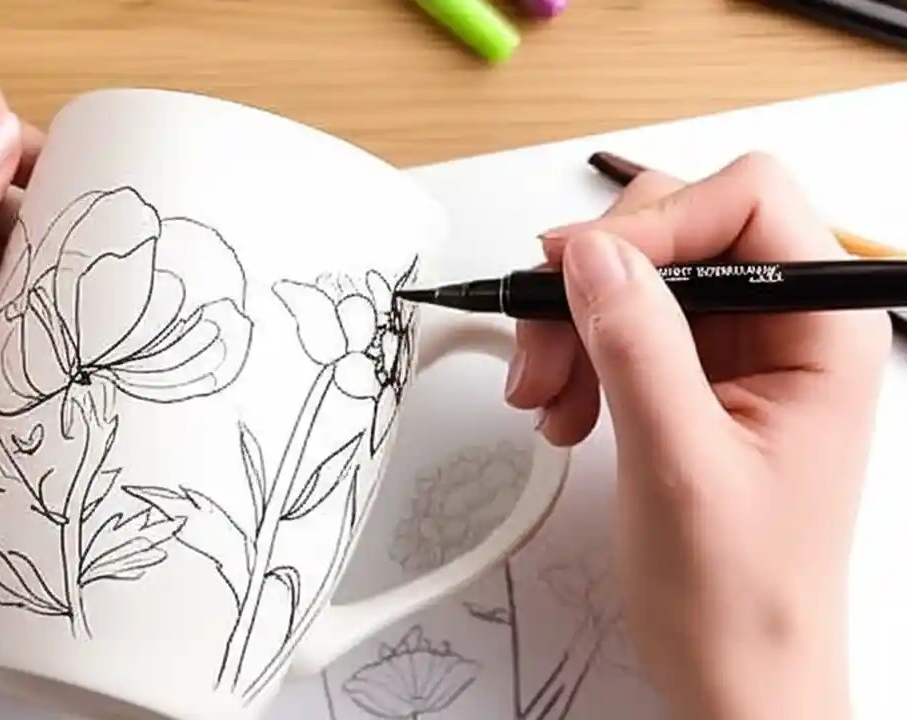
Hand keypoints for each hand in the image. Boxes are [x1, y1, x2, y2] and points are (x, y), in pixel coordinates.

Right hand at [504, 153, 888, 719]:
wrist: (731, 671)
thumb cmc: (739, 596)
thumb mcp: (680, 466)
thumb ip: (638, 347)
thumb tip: (591, 252)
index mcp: (824, 333)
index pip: (749, 200)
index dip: (658, 221)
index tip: (577, 271)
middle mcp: (785, 326)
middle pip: (679, 230)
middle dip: (595, 282)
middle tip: (542, 349)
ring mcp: (737, 351)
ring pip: (634, 277)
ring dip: (571, 327)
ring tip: (543, 399)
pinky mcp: (693, 378)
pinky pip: (619, 326)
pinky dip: (574, 356)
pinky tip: (561, 412)